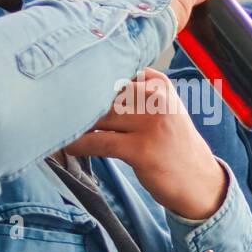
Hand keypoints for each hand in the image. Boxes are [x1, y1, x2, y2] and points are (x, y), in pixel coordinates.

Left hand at [64, 68, 228, 218]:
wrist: (199, 181)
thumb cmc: (172, 144)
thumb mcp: (162, 108)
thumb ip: (134, 93)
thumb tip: (88, 83)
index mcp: (159, 83)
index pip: (115, 70)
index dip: (87, 76)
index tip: (62, 81)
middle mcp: (156, 98)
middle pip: (104, 92)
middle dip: (78, 100)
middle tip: (52, 104)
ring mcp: (151, 124)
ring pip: (100, 116)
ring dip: (74, 122)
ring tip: (55, 124)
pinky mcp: (141, 149)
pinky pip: (99, 142)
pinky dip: (79, 144)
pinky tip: (67, 145)